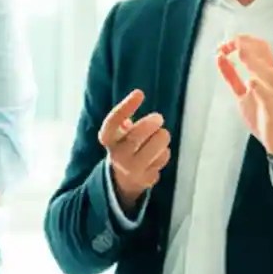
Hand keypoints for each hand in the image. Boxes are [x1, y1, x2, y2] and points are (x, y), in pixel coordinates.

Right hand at [98, 89, 170, 214]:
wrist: (122, 180)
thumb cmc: (124, 147)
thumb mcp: (118, 133)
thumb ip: (123, 120)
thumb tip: (134, 104)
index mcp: (108, 140)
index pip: (113, 122)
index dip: (126, 106)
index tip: (139, 93)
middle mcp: (118, 156)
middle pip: (137, 136)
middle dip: (151, 124)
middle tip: (158, 118)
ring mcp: (132, 169)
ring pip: (157, 147)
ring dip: (162, 138)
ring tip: (160, 136)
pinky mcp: (147, 179)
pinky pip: (163, 159)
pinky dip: (163, 154)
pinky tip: (157, 155)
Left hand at [216, 35, 272, 155]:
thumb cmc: (263, 113)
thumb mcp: (242, 92)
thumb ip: (231, 75)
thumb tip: (220, 57)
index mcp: (267, 72)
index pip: (259, 48)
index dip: (243, 41)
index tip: (225, 44)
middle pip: (265, 55)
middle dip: (247, 46)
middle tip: (231, 42)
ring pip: (268, 72)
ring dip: (253, 61)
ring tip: (240, 52)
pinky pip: (269, 97)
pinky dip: (260, 88)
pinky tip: (251, 82)